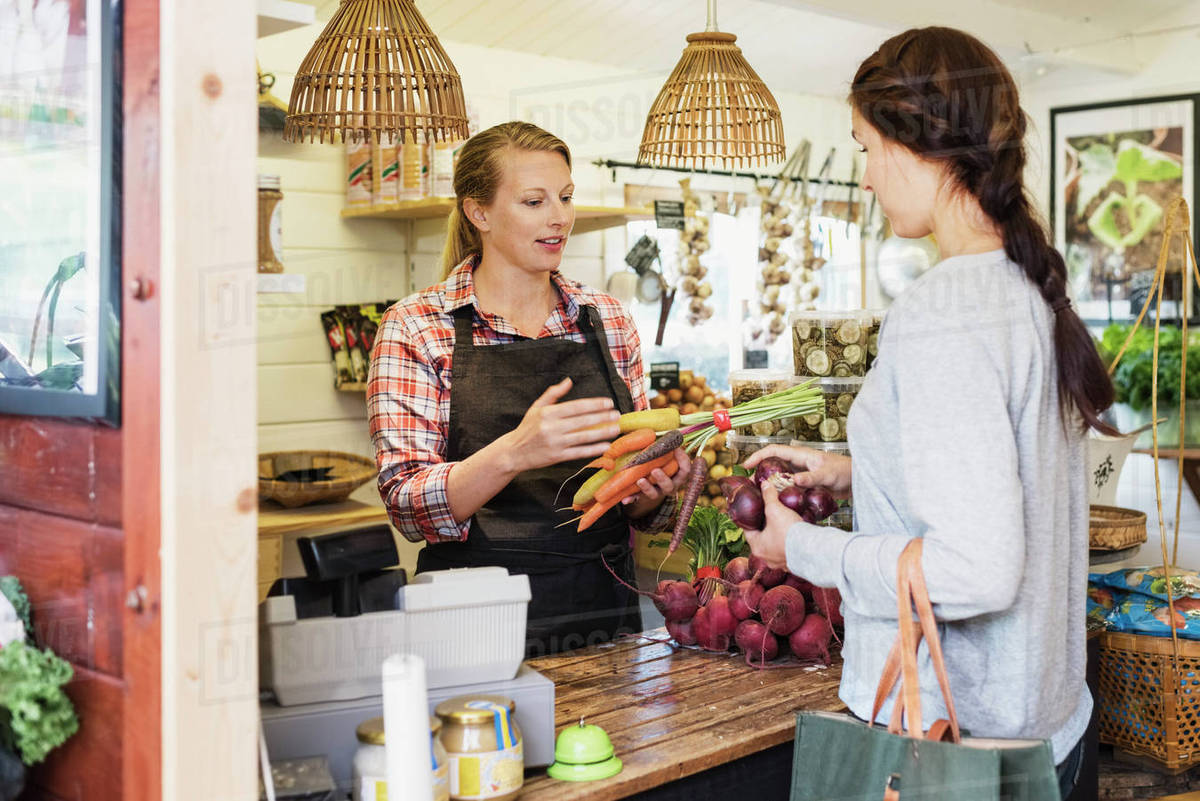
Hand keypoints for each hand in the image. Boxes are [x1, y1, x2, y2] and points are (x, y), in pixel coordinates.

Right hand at [501, 378, 619, 472]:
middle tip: (618, 415)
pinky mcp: (557, 457)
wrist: (513, 452)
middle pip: (583, 421)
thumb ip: (553, 394)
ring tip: (616, 428)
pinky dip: (594, 449)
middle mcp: (552, 427)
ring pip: (584, 437)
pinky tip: (605, 446)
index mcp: (548, 413)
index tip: (608, 403)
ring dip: (602, 433)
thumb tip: (569, 381)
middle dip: (603, 417)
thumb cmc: (527, 428)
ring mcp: (555, 443)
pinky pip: (579, 452)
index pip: (576, 407)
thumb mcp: (537, 407)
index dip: (594, 404)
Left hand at [622, 448, 691, 518]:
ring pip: (654, 493)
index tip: (677, 451)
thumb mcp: (663, 454)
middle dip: (662, 478)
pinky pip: (637, 499)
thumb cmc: (659, 461)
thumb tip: (654, 427)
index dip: (683, 461)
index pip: (686, 470)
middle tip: (655, 470)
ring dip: (647, 488)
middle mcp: (669, 485)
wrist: (649, 482)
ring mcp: (657, 492)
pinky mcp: (643, 497)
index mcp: (677, 474)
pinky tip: (625, 499)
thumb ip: (663, 443)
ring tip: (640, 480)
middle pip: (669, 485)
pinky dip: (631, 499)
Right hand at [742, 444, 851, 500]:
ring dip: (770, 485)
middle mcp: (798, 463)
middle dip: (760, 473)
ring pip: (780, 478)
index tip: (746, 465)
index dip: (758, 456)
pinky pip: (789, 488)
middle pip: (773, 465)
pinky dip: (781, 494)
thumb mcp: (827, 475)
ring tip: (759, 496)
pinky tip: (778, 503)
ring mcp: (802, 474)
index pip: (774, 451)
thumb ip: (811, 477)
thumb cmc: (845, 472)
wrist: (858, 481)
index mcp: (801, 455)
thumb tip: (794, 480)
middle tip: (750, 486)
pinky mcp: (806, 485)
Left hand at [742, 480, 801, 569]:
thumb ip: (768, 497)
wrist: (813, 549)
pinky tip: (792, 533)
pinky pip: (787, 550)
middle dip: (764, 526)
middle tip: (767, 514)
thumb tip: (765, 485)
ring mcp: (780, 562)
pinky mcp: (793, 562)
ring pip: (774, 545)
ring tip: (781, 522)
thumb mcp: (776, 510)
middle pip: (761, 538)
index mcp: (756, 547)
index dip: (750, 518)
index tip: (752, 511)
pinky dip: (788, 541)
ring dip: (777, 534)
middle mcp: (766, 558)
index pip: (748, 530)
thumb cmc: (789, 531)